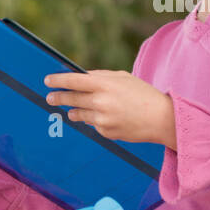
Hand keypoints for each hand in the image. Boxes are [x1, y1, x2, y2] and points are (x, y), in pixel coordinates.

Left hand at [43, 70, 175, 146]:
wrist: (161, 119)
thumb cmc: (143, 94)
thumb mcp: (123, 78)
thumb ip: (100, 76)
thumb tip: (80, 77)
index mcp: (105, 85)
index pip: (73, 81)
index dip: (58, 80)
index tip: (48, 80)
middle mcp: (101, 102)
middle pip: (71, 99)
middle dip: (58, 98)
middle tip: (50, 97)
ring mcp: (102, 119)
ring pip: (78, 114)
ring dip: (74, 110)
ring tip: (73, 109)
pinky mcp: (105, 132)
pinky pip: (93, 125)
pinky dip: (95, 120)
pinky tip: (108, 118)